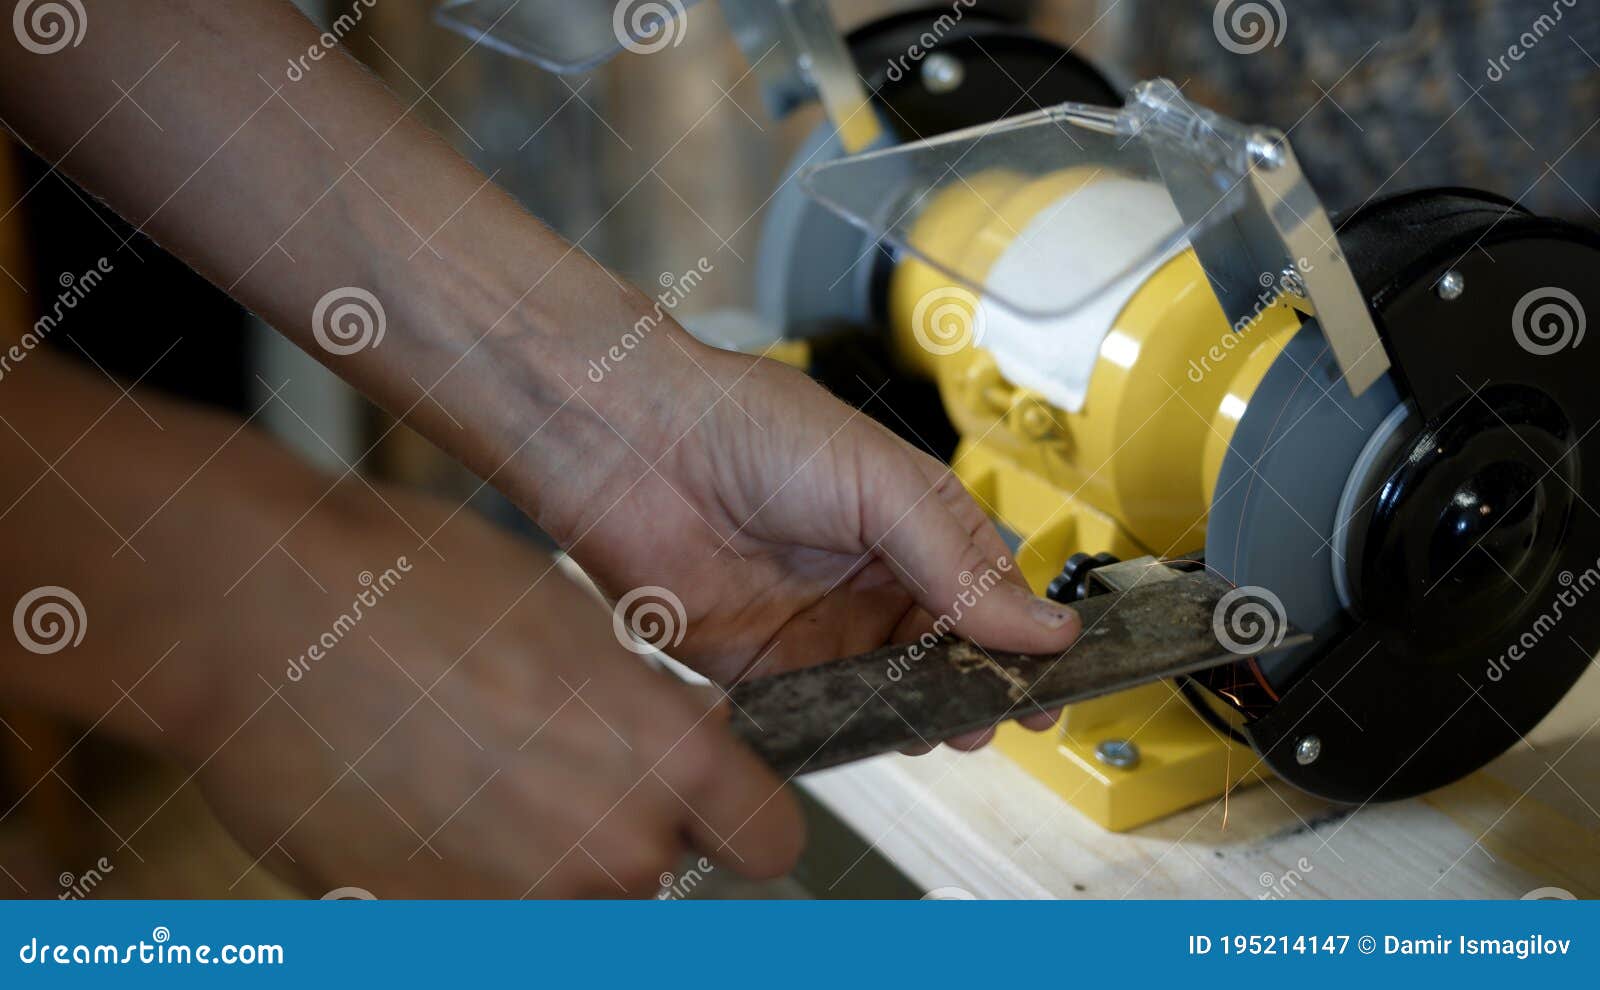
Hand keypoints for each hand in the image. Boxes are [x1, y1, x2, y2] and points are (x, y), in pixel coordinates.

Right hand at [174, 483, 802, 897]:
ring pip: (573, 903)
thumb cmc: (407, 587)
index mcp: (666, 757)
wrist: (260, 617)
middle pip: (660, 872)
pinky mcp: (431, 934)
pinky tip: (413, 807)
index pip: (770, 840)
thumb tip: (678, 741)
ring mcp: (522, 907)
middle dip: (618, 829)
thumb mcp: (569, 615)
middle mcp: (613, 848)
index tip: (717, 810)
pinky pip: (481, 919)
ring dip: (539, 861)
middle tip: (543, 764)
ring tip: (465, 778)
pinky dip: (460, 880)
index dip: (740, 820)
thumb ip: (641, 705)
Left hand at [560, 336, 1082, 748]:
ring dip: (921, 715)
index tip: (1052, 680)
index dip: (1021, 639)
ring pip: (890, 693)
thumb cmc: (751, 429)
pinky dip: (849, 732)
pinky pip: (818, 715)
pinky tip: (873, 736)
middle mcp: (868, 578)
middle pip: (945, 653)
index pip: (987, 593)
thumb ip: (959, 565)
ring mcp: (816, 626)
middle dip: (978, 686)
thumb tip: (1047, 627)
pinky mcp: (760, 669)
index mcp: (910, 521)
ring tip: (946, 726)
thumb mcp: (883, 483)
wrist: (636, 446)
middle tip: (1000, 713)